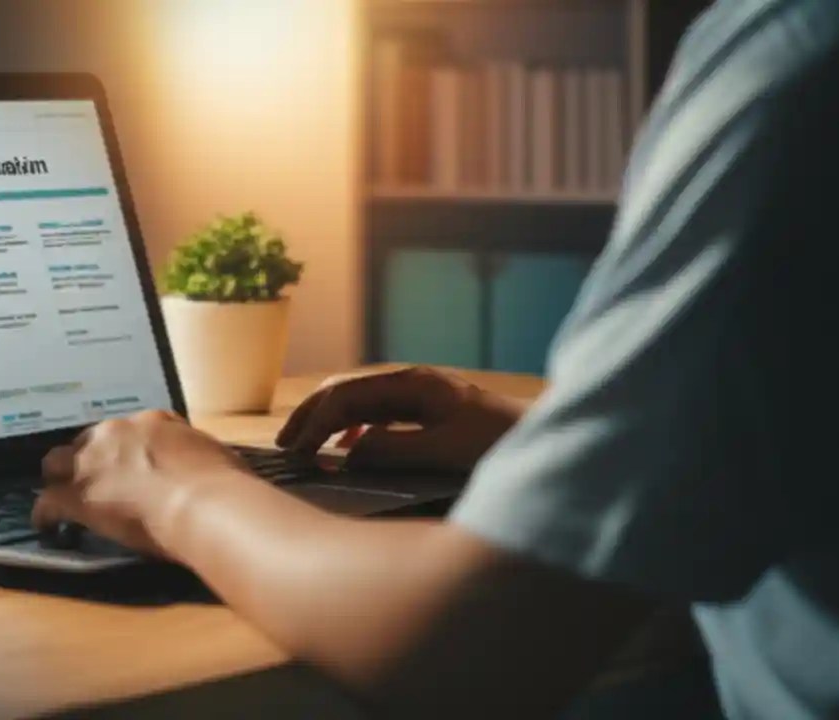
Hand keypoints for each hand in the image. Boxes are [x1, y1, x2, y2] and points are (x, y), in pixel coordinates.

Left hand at [32, 409, 255, 557]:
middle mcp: (115, 433)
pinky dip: (46, 515)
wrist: (203, 503)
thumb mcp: (212, 454)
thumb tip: (198, 463)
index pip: (124, 431)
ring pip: (56, 464)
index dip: (122, 450)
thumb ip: (193, 453)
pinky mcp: (76, 495)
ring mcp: (92, 463)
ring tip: (64, 498)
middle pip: (85, 442)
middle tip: (95, 482)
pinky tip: (49, 526)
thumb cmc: (220, 482)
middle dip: (86, 460)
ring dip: (60, 480)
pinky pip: (47, 503)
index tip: (128, 466)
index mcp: (150, 422)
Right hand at [276, 366, 525, 473]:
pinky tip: (349, 448)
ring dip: (329, 423)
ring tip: (304, 447)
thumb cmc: (504, 446)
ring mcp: (424, 398)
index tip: (294, 452)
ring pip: (361, 404)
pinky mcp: (434, 415)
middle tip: (283, 446)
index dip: (314, 422)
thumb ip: (394, 450)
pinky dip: (354, 429)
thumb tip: (346, 451)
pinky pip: (380, 416)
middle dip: (312, 416)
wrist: (555, 443)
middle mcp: (414, 385)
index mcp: (413, 385)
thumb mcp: (446, 452)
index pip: (346, 396)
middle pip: (347, 392)